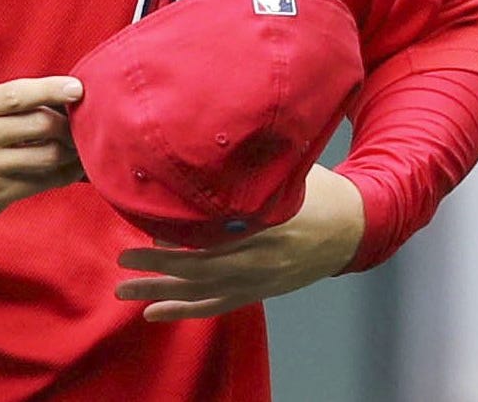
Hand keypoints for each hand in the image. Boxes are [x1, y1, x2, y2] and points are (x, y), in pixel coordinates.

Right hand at [0, 76, 84, 224]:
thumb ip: (8, 102)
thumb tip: (60, 98)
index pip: (16, 95)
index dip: (50, 89)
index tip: (77, 88)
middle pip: (39, 125)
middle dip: (69, 124)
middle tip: (82, 123)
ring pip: (47, 156)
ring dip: (72, 151)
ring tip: (81, 146)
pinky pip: (43, 182)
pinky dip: (66, 174)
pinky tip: (74, 168)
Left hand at [114, 165, 365, 320]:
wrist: (355, 226)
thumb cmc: (315, 191)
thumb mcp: (285, 174)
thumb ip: (244, 175)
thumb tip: (194, 165)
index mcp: (265, 225)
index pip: (211, 235)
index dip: (173, 233)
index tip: (140, 223)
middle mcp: (260, 259)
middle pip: (201, 267)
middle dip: (159, 267)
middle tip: (122, 261)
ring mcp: (260, 280)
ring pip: (204, 291)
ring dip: (163, 293)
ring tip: (125, 293)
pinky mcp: (260, 290)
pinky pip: (218, 305)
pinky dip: (186, 309)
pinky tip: (155, 312)